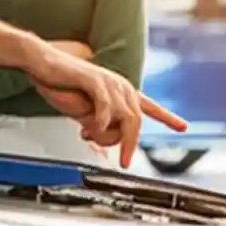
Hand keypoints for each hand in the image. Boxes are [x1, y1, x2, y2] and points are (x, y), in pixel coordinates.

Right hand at [24, 44, 186, 167]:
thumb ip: (98, 124)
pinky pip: (106, 110)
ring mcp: (109, 82)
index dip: (167, 117)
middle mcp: (119, 85)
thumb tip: (105, 139)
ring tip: (89, 137)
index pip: (149, 106)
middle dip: (129, 144)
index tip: (183, 127)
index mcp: (119, 90)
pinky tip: (87, 128)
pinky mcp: (95, 81)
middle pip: (137, 121)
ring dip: (108, 135)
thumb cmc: (60, 84)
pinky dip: (98, 124)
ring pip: (125, 119)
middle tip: (122, 162)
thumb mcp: (83, 111)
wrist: (41, 63)